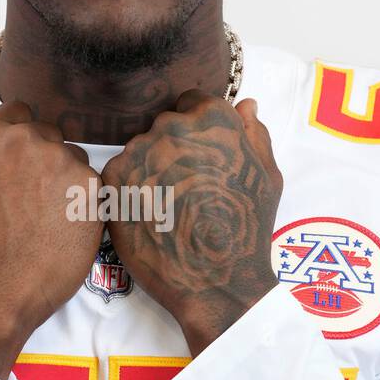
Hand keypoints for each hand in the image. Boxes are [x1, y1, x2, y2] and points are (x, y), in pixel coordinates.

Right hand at [0, 102, 102, 378]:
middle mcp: (29, 139)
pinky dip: (80, 200)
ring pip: (71, 157)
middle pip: (46, 133)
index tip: (15, 162)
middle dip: (39, 156)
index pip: (17, 113)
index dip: (17, 136)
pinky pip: (90, 183)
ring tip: (46, 213)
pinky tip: (64, 224)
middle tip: (29, 195)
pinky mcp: (91, 188)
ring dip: (62, 176)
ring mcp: (63, 162)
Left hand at [100, 91, 281, 353]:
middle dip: (172, 148)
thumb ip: (254, 134)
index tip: (199, 155)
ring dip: (148, 167)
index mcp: (210, 118)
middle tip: (184, 186)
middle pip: (163, 125)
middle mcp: (170, 126)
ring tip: (166, 204)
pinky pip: (118, 172)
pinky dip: (128, 188)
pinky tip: (147, 212)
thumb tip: (246, 104)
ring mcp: (138, 152)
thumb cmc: (247, 228)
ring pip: (139, 149)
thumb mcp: (267, 176)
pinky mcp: (112, 180)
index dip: (196, 129)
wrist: (213, 277)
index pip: (191, 103)